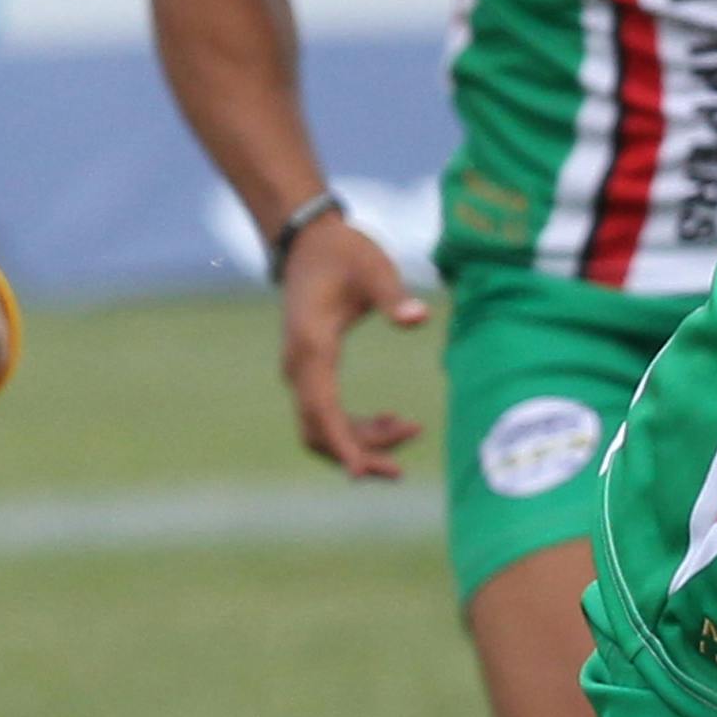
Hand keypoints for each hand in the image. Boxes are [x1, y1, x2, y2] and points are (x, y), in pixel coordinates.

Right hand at [277, 210, 429, 479]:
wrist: (310, 243)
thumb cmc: (345, 253)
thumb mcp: (374, 267)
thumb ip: (393, 294)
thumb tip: (418, 317)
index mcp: (312, 346)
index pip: (322, 408)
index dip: (342, 443)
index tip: (360, 473)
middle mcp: (298, 365)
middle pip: (318, 429)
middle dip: (357, 454)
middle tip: (400, 471)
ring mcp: (301, 371)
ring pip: (322, 428)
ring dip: (361, 441)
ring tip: (412, 431)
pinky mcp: (310, 372)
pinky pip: (327, 414)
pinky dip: (356, 427)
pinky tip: (394, 422)